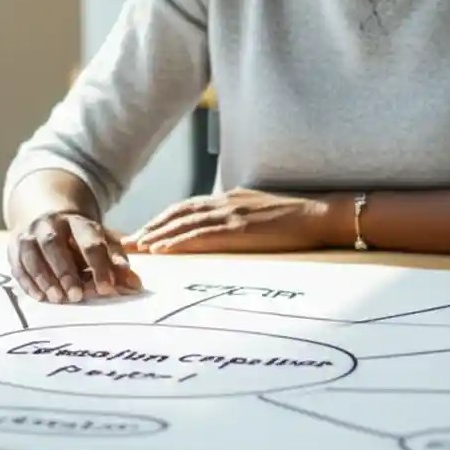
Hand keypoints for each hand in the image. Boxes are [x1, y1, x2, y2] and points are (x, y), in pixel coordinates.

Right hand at [8, 212, 142, 303]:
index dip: (99, 265)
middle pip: (54, 243)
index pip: (90, 241)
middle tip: (76, 295)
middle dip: (65, 270)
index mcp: (78, 222)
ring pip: (32, 253)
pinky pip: (17, 263)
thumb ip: (117, 263)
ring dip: (44, 277)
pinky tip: (39, 296)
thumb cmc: (81, 239)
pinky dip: (28, 281)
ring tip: (58, 299)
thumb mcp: (102, 243)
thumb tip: (135, 284)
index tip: (106, 288)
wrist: (49, 219)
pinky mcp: (15, 246)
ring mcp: (30, 233)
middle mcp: (51, 223)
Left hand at [122, 188, 338, 253]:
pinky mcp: (238, 229)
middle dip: (152, 227)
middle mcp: (225, 202)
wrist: (320, 214)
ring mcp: (231, 214)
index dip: (163, 219)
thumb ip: (239, 216)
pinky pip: (201, 235)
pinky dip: (178, 242)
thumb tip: (225, 229)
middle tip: (129, 241)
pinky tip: (163, 250)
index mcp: (229, 198)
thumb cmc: (296, 217)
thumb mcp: (260, 211)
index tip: (145, 232)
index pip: (187, 207)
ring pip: (184, 223)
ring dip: (158, 236)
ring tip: (138, 248)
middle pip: (178, 213)